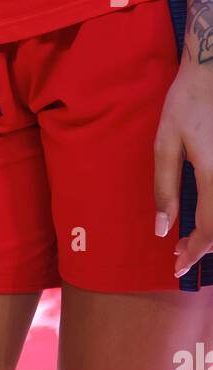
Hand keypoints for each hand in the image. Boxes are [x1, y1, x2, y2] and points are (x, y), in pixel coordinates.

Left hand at [153, 62, 212, 276]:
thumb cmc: (186, 104)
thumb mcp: (166, 142)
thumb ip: (164, 187)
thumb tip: (162, 228)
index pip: (209, 231)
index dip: (194, 253)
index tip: (176, 266)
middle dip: (205, 247)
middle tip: (180, 254)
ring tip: (192, 240)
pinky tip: (207, 218)